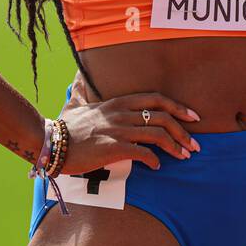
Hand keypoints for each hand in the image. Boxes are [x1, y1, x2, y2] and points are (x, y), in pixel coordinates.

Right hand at [55, 88, 201, 173]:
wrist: (50, 143)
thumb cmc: (65, 127)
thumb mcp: (77, 104)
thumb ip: (83, 92)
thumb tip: (77, 79)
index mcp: (118, 102)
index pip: (156, 98)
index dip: (178, 107)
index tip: (193, 117)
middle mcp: (121, 113)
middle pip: (162, 117)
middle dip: (183, 131)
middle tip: (195, 145)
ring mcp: (118, 130)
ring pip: (157, 134)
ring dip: (175, 147)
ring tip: (184, 157)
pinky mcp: (112, 148)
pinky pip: (142, 153)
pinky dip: (154, 160)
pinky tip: (157, 166)